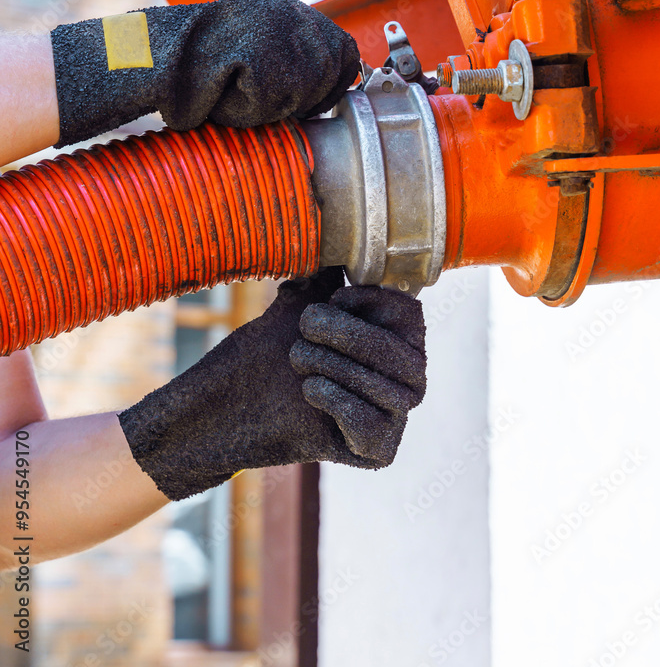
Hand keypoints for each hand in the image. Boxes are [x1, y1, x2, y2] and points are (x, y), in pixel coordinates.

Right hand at [50, 0, 359, 146]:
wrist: (154, 58)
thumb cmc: (204, 64)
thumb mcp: (262, 50)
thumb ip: (299, 61)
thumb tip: (337, 86)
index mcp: (296, 12)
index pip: (346, 55)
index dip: (331, 87)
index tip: (309, 103)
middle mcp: (292, 16)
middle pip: (329, 78)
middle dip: (303, 101)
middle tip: (260, 98)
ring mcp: (277, 31)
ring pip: (303, 95)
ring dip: (273, 107)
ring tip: (238, 92)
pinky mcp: (259, 52)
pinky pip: (272, 104)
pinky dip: (249, 111)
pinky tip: (225, 95)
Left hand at [118, 268, 426, 500]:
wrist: (217, 408)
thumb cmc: (258, 356)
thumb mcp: (296, 307)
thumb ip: (327, 280)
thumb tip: (341, 237)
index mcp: (387, 340)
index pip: (412, 316)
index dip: (376, 302)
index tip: (335, 299)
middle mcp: (399, 379)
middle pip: (408, 355)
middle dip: (353, 336)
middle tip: (305, 329)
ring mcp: (390, 417)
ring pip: (396, 391)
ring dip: (338, 367)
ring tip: (298, 361)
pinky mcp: (374, 451)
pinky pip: (375, 425)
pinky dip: (339, 403)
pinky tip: (308, 393)